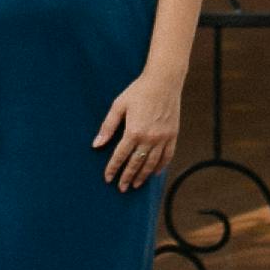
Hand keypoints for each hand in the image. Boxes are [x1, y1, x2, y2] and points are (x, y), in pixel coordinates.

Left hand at [92, 69, 181, 191]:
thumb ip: (108, 127)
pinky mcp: (173, 135)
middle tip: (121, 188)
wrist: (163, 81)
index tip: (107, 178)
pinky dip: (161, 166)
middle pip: (136, 164)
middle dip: (127, 177)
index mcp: (133, 131)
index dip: (113, 169)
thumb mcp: (119, 106)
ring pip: (152, 164)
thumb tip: (96, 145)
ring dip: (143, 176)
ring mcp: (162, 138)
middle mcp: (149, 138)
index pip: (120, 156)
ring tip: (136, 184)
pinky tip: (155, 173)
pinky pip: (167, 156)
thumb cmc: (138, 91)